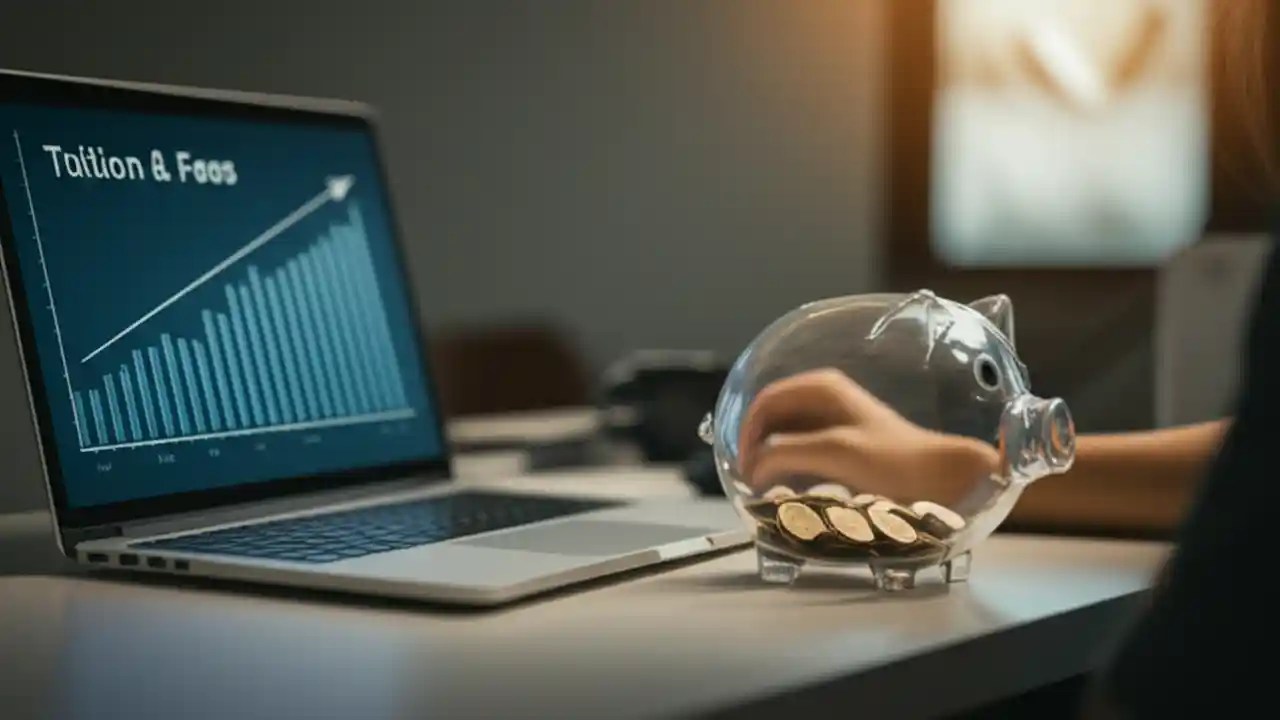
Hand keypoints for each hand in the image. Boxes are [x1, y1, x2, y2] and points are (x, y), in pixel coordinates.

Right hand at [737, 368, 998, 504]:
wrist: (940, 478)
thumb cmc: (892, 461)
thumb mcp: (834, 452)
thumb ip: (787, 453)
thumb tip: (752, 466)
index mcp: (820, 388)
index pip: (765, 402)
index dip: (747, 434)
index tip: (741, 468)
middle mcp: (823, 398)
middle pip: (772, 418)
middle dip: (756, 447)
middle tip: (748, 483)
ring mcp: (831, 420)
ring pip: (784, 436)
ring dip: (771, 460)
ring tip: (763, 490)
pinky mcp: (840, 443)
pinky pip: (801, 451)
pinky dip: (788, 468)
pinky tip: (787, 490)